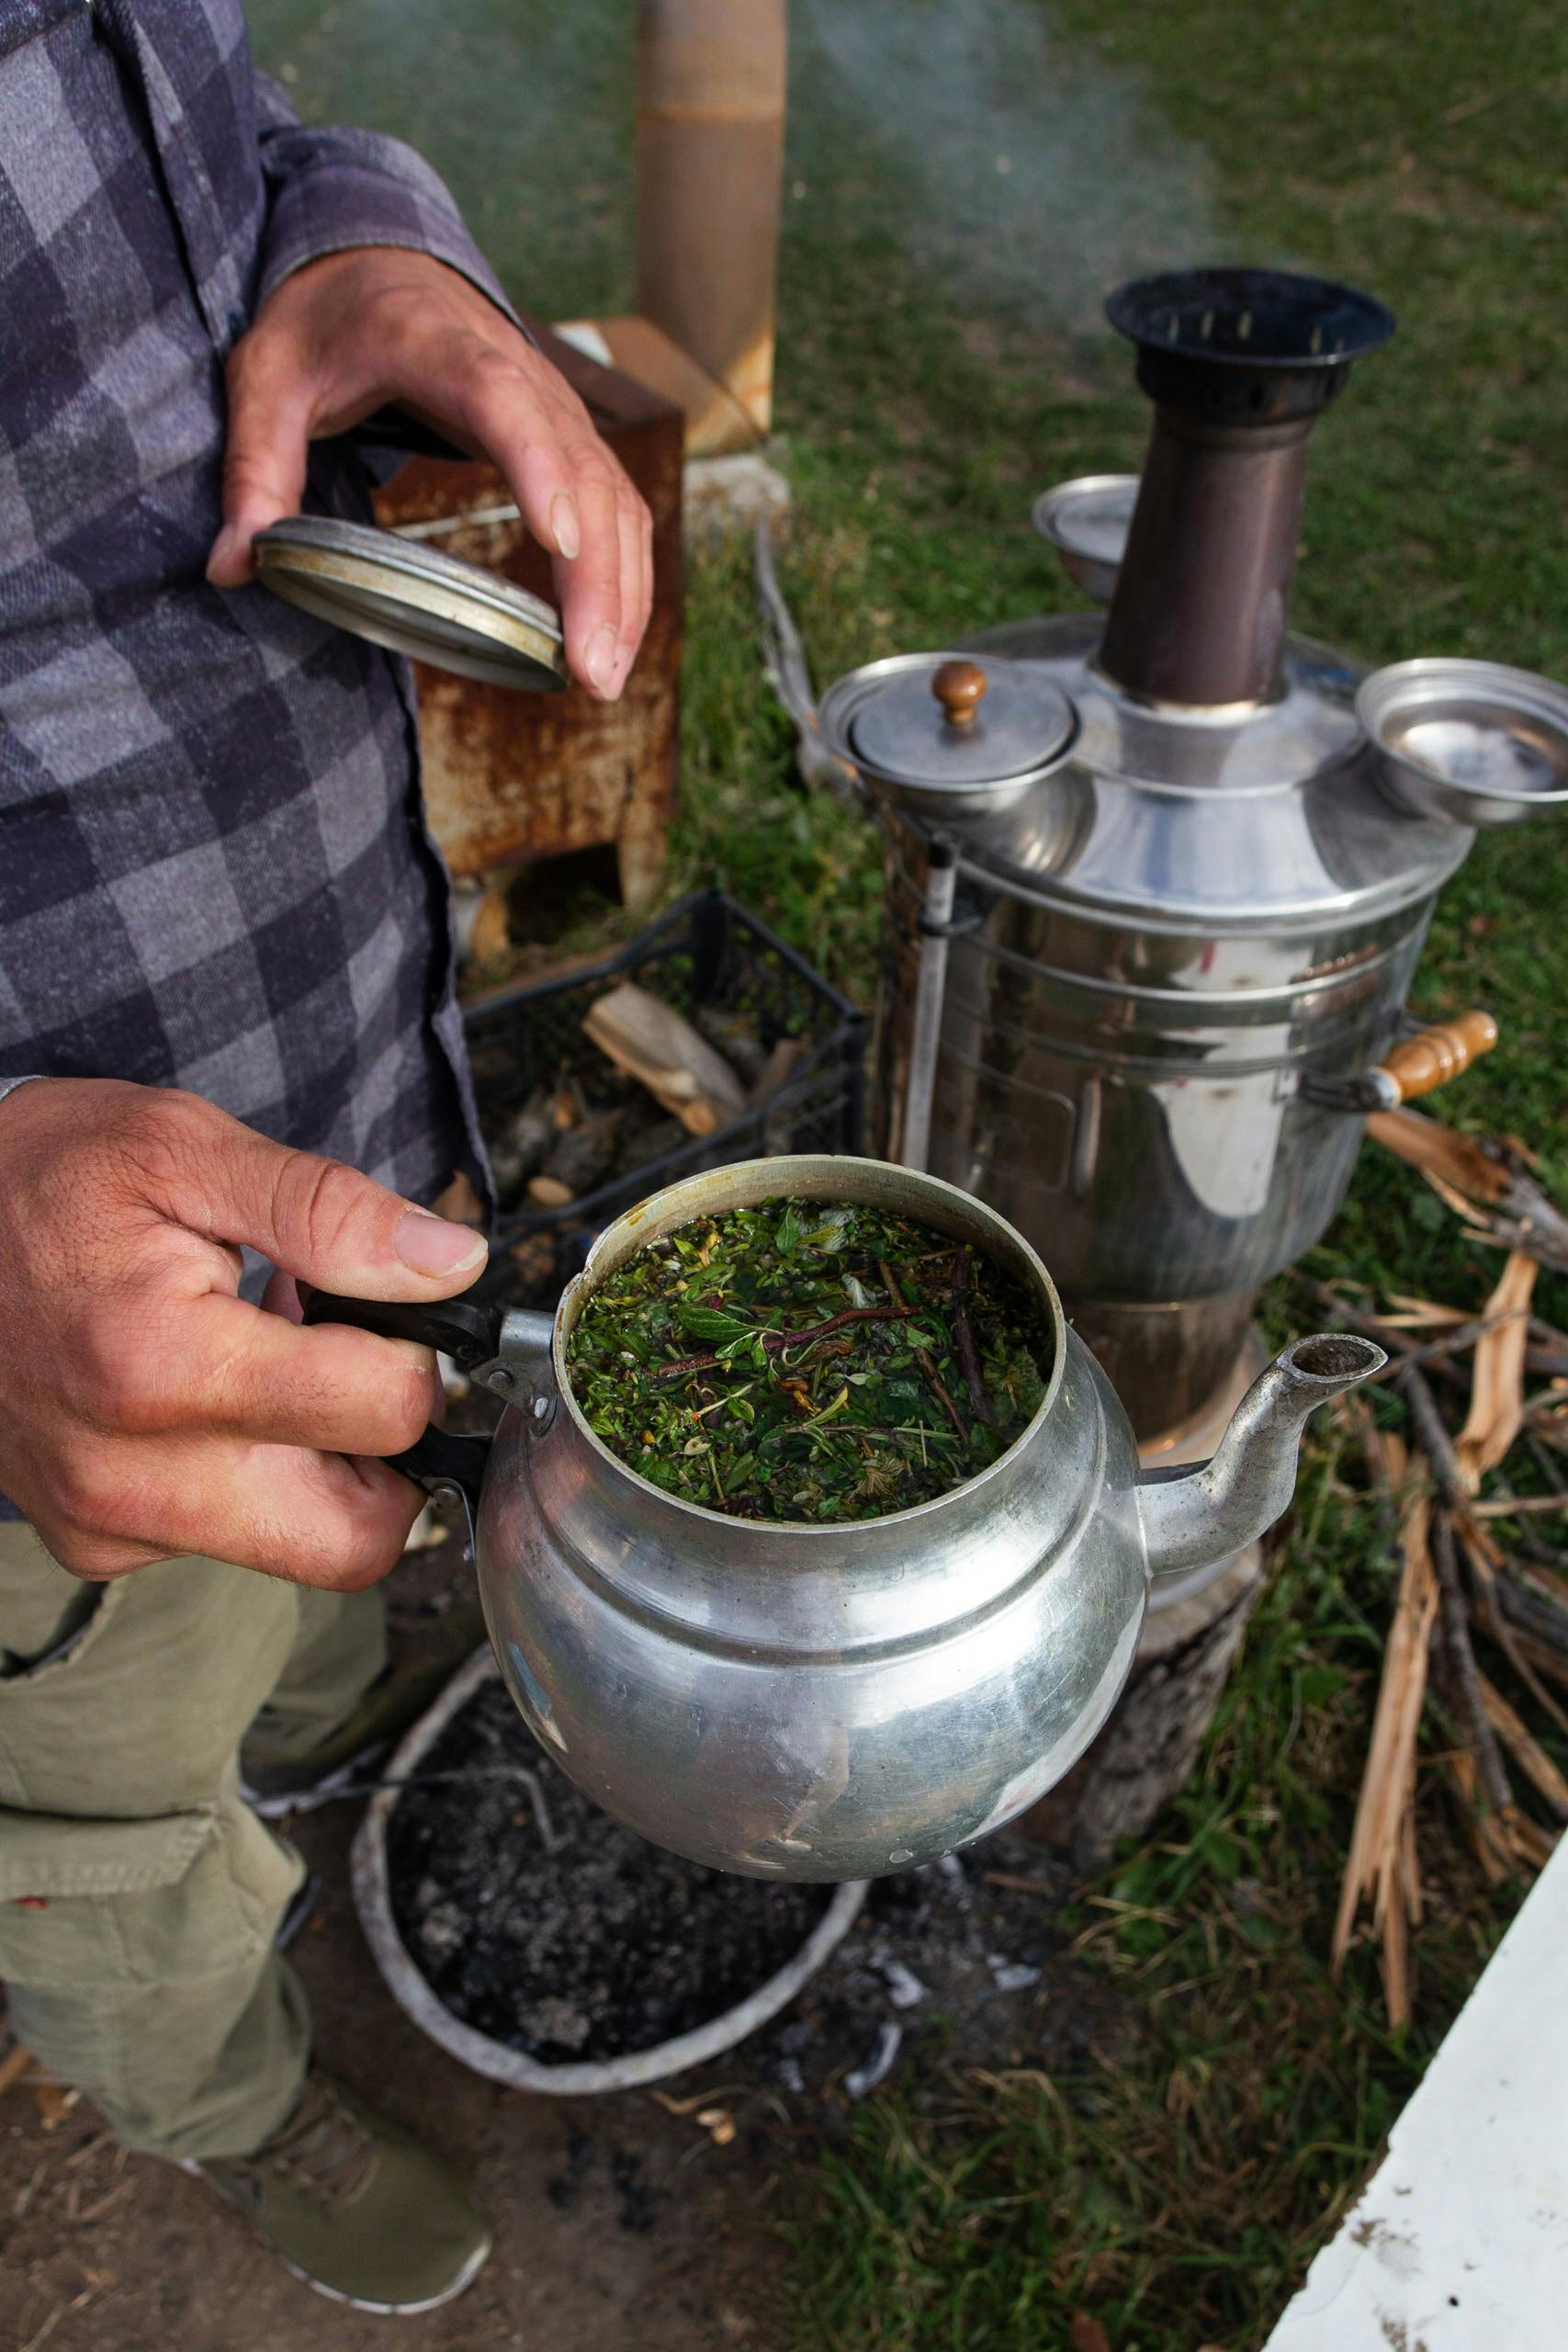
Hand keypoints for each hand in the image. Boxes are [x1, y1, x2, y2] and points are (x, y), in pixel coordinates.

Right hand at [0, 1080, 486, 1587]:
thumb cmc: (42, 1176)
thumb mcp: (184, 1147)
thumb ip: (330, 1210)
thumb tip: (453, 1262)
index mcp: (162, 1364)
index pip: (384, 1413)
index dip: (414, 1351)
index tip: (381, 1306)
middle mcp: (131, 1474)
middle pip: (359, 1539)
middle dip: (389, 1455)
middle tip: (354, 1363)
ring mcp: (108, 1523)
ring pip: (302, 1552)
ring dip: (321, 1470)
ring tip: (267, 1364)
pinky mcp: (95, 1545)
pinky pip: (226, 1544)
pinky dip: (250, 1480)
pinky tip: (206, 1397)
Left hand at [207, 247, 652, 701]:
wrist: (381, 257)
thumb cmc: (325, 321)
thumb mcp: (266, 379)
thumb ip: (254, 469)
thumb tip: (232, 565)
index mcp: (434, 343)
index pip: (502, 401)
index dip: (536, 466)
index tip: (557, 538)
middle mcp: (517, 369)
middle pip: (581, 472)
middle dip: (595, 575)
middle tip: (589, 671)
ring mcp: (556, 404)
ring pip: (615, 497)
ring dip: (621, 590)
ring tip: (603, 678)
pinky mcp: (571, 436)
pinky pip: (618, 506)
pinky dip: (624, 573)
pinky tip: (610, 638)